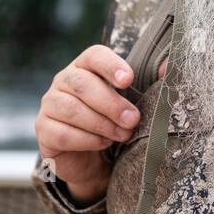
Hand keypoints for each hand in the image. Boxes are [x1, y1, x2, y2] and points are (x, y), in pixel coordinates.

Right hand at [35, 45, 164, 204]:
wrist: (93, 157)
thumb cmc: (114, 120)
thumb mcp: (133, 101)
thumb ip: (149, 82)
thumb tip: (169, 66)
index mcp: (85, 66)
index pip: (94, 56)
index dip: (110, 65)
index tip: (128, 80)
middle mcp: (63, 81)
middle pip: (82, 84)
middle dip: (110, 103)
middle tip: (132, 119)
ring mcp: (50, 105)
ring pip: (71, 109)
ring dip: (101, 123)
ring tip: (123, 134)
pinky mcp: (44, 130)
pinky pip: (63, 133)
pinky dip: (87, 139)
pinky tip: (104, 143)